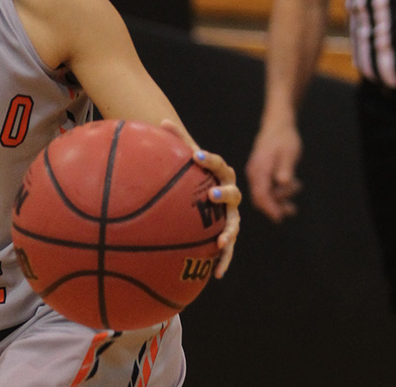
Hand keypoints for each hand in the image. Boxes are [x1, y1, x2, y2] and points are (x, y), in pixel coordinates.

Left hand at [161, 120, 240, 278]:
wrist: (203, 187)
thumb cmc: (191, 170)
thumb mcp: (184, 154)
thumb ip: (177, 139)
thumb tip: (162, 120)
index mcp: (220, 173)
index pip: (219, 164)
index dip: (210, 159)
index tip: (196, 155)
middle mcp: (229, 194)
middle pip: (233, 193)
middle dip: (224, 194)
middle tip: (212, 194)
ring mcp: (230, 215)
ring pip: (234, 224)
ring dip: (228, 232)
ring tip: (221, 242)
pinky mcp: (226, 233)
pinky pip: (227, 248)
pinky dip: (224, 260)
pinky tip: (216, 274)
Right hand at [245, 122, 302, 223]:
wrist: (278, 125)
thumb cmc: (284, 138)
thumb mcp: (289, 153)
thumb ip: (285, 168)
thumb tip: (283, 182)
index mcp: (259, 169)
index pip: (261, 194)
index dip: (269, 208)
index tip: (279, 218)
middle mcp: (255, 173)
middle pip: (261, 198)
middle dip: (276, 206)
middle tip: (293, 210)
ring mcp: (257, 173)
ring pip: (265, 194)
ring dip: (280, 198)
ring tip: (297, 187)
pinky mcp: (262, 173)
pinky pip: (268, 188)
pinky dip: (280, 191)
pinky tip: (294, 186)